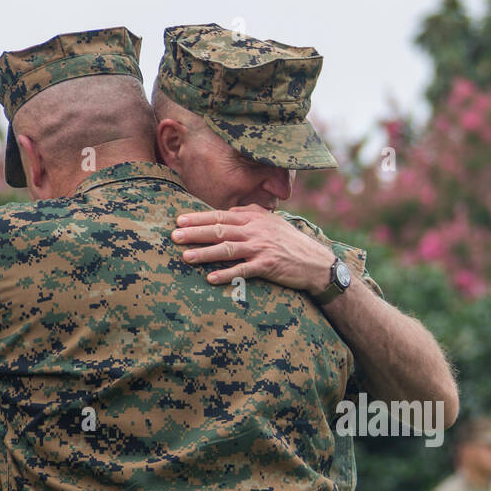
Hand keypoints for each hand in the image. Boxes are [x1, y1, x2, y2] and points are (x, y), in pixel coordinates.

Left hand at [172, 206, 335, 295]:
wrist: (316, 262)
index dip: (199, 218)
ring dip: (205, 253)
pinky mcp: (267, 266)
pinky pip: (243, 270)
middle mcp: (255, 231)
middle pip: (220, 230)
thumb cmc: (292, 242)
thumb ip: (252, 214)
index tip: (179, 220)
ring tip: (186, 257)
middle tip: (174, 236)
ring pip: (227, 249)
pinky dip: (226, 274)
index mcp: (254, 219)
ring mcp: (261, 248)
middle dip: (195, 233)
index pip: (221, 216)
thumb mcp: (273, 222)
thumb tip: (232, 212)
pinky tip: (211, 278)